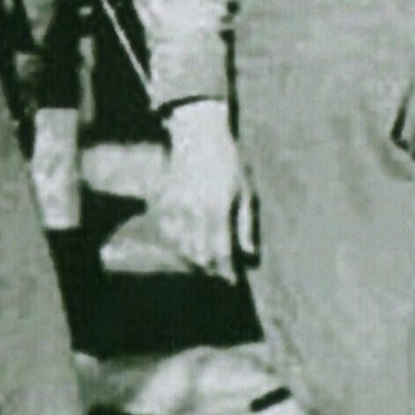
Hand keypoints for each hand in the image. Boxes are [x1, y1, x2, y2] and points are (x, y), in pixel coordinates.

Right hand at [155, 99, 253, 278]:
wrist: (199, 134)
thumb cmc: (229, 160)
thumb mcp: (246, 189)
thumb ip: (246, 224)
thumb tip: (249, 254)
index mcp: (218, 209)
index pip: (221, 251)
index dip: (226, 270)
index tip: (232, 280)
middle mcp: (195, 212)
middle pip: (199, 255)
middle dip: (211, 268)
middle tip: (220, 271)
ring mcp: (176, 207)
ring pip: (181, 247)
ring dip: (194, 258)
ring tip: (206, 261)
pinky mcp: (164, 201)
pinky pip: (167, 233)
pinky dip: (177, 243)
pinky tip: (187, 244)